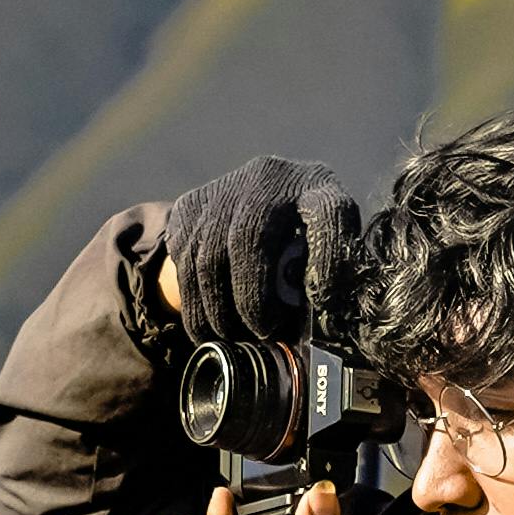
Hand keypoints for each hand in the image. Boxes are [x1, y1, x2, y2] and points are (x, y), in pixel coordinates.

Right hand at [131, 157, 362, 349]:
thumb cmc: (307, 236)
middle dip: (252, 296)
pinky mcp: (191, 204)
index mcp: (317, 186)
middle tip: (262, 332)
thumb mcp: (328, 248)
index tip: (325, 300)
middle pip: (249, 236)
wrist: (260, 198)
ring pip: (208, 254)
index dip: (329, 257)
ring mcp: (225, 188)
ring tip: (232, 337)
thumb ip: (325, 278)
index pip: (329, 212)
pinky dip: (194, 302)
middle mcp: (269, 177)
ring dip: (218, 308)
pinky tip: (208, 326)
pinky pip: (184, 260)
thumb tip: (313, 331)